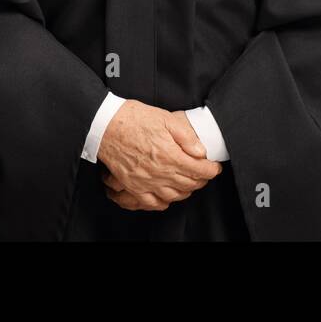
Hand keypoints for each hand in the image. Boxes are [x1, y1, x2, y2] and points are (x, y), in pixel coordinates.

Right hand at [97, 101, 221, 210]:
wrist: (106, 125)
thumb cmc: (133, 119)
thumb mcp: (165, 119)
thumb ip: (186, 137)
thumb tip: (200, 152)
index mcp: (170, 155)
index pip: (199, 170)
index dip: (211, 170)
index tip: (215, 167)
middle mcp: (160, 172)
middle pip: (189, 184)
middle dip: (201, 180)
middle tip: (204, 173)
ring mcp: (146, 182)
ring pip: (174, 194)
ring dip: (186, 191)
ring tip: (190, 183)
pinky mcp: (133, 185)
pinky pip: (152, 202)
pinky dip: (164, 202)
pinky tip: (168, 197)